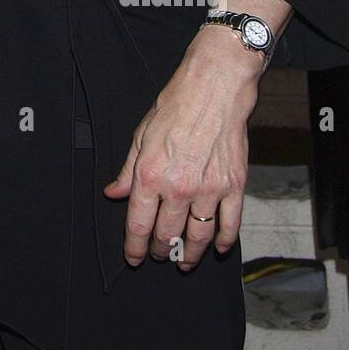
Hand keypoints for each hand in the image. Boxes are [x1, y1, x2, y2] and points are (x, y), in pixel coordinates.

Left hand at [102, 32, 260, 270]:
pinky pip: (230, 224)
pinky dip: (223, 240)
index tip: (134, 257)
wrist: (214, 89)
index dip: (134, 247)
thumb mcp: (141, 136)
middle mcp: (179, 187)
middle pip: (168, 235)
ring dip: (190, 254)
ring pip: (198, 236)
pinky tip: (217, 247)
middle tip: (159, 255)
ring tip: (185, 260)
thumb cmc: (175, 107)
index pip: (139, 224)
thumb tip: (114, 193)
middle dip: (161, 250)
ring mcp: (209, 189)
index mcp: (151, 175)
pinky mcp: (234, 186)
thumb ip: (128, 171)